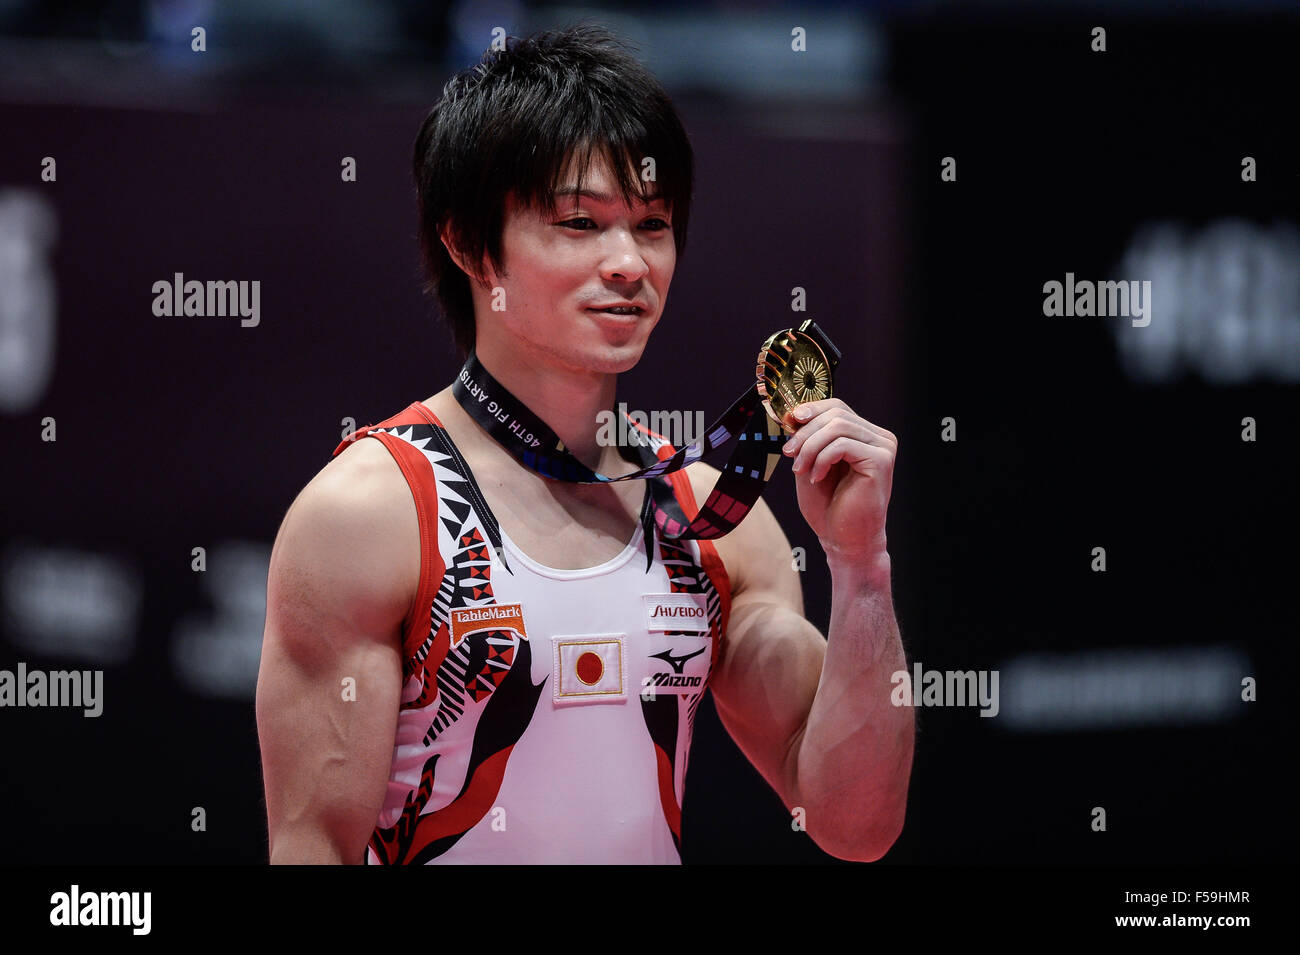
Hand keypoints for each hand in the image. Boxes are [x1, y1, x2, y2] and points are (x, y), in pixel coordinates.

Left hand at [781, 398, 895, 563]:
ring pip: (837, 427)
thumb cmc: (828, 505)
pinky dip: (822, 460)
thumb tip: (795, 413)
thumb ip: (807, 438)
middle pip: (836, 414)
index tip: (788, 424)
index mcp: (865, 435)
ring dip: (810, 448)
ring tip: (800, 469)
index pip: (837, 407)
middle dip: (805, 433)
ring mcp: (883, 448)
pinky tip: (816, 478)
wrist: (843, 540)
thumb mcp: (810, 463)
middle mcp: (879, 437)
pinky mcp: (880, 461)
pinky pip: (841, 445)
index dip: (810, 410)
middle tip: (788, 454)